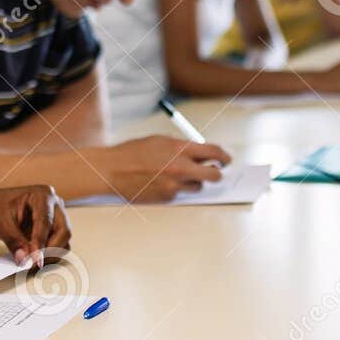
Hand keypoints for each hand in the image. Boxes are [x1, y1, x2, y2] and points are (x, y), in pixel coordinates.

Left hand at [0, 184, 70, 266]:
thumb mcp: (1, 223)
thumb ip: (14, 241)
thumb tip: (25, 258)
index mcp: (41, 195)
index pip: (46, 221)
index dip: (41, 242)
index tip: (36, 259)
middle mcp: (54, 204)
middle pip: (63, 231)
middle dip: (51, 249)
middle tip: (35, 263)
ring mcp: (55, 217)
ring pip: (64, 240)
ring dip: (52, 254)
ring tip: (33, 262)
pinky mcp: (52, 230)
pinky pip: (59, 245)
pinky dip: (50, 255)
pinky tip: (35, 260)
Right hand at [96, 136, 231, 202]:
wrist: (112, 170)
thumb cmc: (133, 153)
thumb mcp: (160, 141)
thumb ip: (182, 147)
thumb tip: (200, 153)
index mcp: (180, 149)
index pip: (214, 152)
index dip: (224, 156)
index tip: (227, 159)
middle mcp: (181, 168)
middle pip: (214, 175)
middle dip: (217, 173)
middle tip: (215, 172)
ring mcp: (174, 185)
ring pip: (198, 187)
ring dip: (194, 182)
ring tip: (177, 175)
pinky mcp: (167, 198)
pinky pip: (181, 194)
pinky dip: (176, 189)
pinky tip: (161, 181)